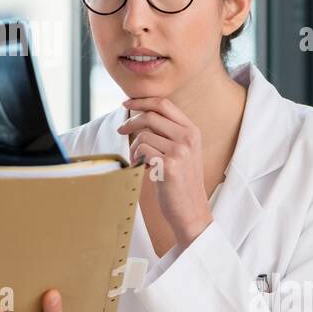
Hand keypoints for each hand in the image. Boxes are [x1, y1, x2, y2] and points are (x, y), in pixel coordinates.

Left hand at [117, 96, 213, 246]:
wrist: (191, 210)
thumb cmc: (181, 182)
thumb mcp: (182, 152)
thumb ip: (168, 133)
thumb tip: (139, 116)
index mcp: (192, 130)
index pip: (164, 103)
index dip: (142, 101)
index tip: (126, 103)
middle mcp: (188, 137)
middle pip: (150, 116)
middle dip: (131, 122)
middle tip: (120, 130)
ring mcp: (180, 151)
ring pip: (143, 136)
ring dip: (134, 148)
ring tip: (140, 161)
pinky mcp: (169, 165)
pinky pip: (142, 151)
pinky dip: (136, 159)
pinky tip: (143, 169)